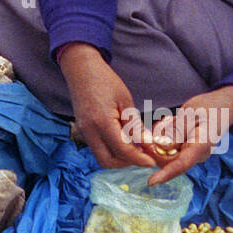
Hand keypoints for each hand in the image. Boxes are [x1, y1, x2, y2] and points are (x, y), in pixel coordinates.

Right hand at [60, 44, 156, 169]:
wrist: (81, 69)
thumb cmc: (105, 80)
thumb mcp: (125, 100)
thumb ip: (134, 124)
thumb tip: (148, 143)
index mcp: (102, 122)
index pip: (122, 150)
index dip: (139, 159)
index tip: (152, 162)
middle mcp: (89, 131)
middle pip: (108, 161)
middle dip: (126, 163)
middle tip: (142, 156)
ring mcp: (84, 132)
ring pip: (102, 157)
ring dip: (118, 157)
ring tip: (134, 147)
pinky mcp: (83, 130)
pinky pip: (98, 148)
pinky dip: (111, 150)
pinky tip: (123, 140)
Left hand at [145, 85, 232, 185]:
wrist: (222, 107)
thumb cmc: (210, 108)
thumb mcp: (192, 113)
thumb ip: (178, 129)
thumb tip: (163, 146)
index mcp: (201, 147)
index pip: (181, 164)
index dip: (165, 174)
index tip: (151, 182)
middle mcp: (196, 155)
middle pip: (168, 159)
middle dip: (156, 144)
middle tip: (162, 123)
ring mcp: (191, 153)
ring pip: (165, 151)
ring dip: (161, 136)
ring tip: (171, 118)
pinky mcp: (186, 149)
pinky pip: (168, 146)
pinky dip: (164, 134)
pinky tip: (172, 121)